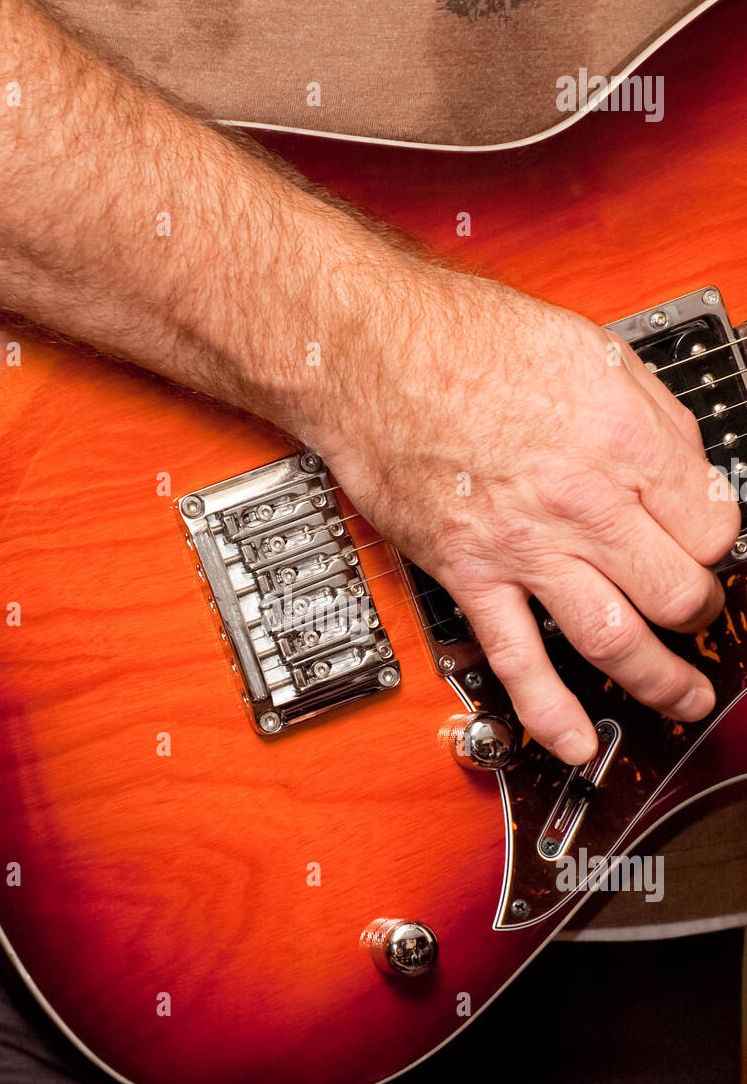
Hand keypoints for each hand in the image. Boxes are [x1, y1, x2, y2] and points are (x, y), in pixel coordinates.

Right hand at [301, 267, 740, 764]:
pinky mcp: (471, 577)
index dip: (720, 543)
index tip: (709, 546)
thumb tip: (687, 471)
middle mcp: (584, 503)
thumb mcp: (593, 352)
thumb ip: (651, 420)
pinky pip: (518, 660)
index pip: (713, 526)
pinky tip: (579, 742)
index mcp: (625, 441)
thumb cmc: (467, 341)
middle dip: (701, 612)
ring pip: (617, 639)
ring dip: (661, 681)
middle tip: (699, 613)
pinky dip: (551, 712)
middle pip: (679, 592)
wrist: (371, 354)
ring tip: (685, 698)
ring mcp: (526, 549)